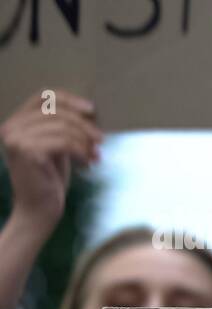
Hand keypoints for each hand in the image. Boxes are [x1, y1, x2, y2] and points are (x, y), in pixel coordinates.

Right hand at [0, 89, 100, 234]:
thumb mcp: (56, 148)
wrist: (38, 211)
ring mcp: (16, 138)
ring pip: (62, 127)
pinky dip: (82, 151)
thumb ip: (62, 129)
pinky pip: (64, 142)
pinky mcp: (27, 151)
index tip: (91, 111)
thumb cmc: (49, 180)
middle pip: (56, 111)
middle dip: (83, 125)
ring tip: (96, 155)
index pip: (42, 97)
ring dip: (85, 141)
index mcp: (16, 123)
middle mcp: (11, 127)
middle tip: (101, 140)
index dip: (69, 100)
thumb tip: (88, 112)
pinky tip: (89, 163)